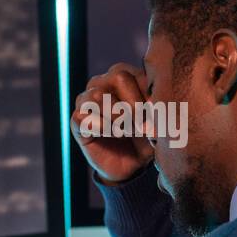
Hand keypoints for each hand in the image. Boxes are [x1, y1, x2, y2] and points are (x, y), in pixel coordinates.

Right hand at [69, 62, 154, 183]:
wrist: (133, 165)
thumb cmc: (147, 135)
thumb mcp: (158, 119)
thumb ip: (158, 106)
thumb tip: (153, 106)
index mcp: (124, 76)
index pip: (135, 71)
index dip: (146, 94)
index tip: (155, 115)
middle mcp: (102, 83)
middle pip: (118, 77)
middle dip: (134, 105)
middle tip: (141, 126)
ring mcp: (86, 101)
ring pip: (98, 95)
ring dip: (118, 117)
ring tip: (127, 131)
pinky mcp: (78, 121)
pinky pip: (83, 116)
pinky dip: (102, 127)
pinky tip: (112, 135)